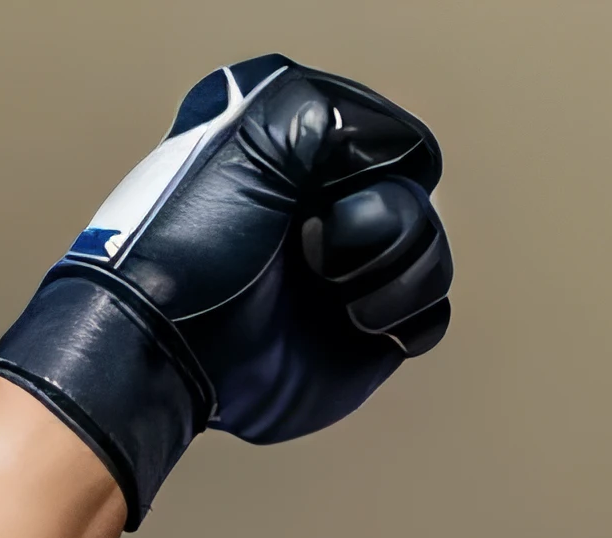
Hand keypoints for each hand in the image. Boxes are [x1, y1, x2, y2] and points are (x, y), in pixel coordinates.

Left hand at [0, 55, 452, 526]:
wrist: (178, 346)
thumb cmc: (194, 242)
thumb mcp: (248, 139)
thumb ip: (324, 117)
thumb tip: (393, 150)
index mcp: (308, 156)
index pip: (394, 143)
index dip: (376, 166)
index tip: (329, 187)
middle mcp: (335, 210)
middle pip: (419, 201)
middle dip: (382, 226)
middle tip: (319, 247)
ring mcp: (356, 274)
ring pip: (433, 258)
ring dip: (395, 276)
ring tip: (337, 296)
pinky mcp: (371, 335)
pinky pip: (432, 318)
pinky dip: (409, 318)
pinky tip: (358, 323)